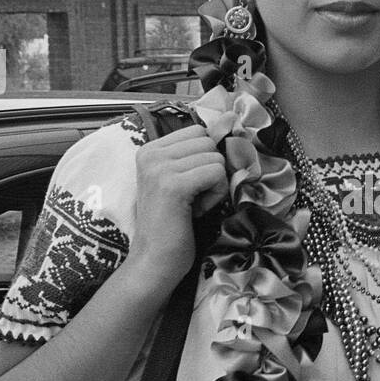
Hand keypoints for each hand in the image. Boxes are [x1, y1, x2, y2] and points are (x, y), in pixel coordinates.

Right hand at [129, 123, 227, 289]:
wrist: (154, 261)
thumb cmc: (172, 225)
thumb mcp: (182, 180)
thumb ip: (198, 154)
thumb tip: (229, 119)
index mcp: (150, 149)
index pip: (198, 132)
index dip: (205, 158)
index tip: (190, 185)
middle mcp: (151, 154)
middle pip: (208, 142)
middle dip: (211, 171)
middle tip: (193, 197)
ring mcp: (160, 168)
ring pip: (215, 158)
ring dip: (214, 186)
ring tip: (193, 205)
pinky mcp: (173, 185)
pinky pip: (217, 174)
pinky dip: (215, 195)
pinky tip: (196, 210)